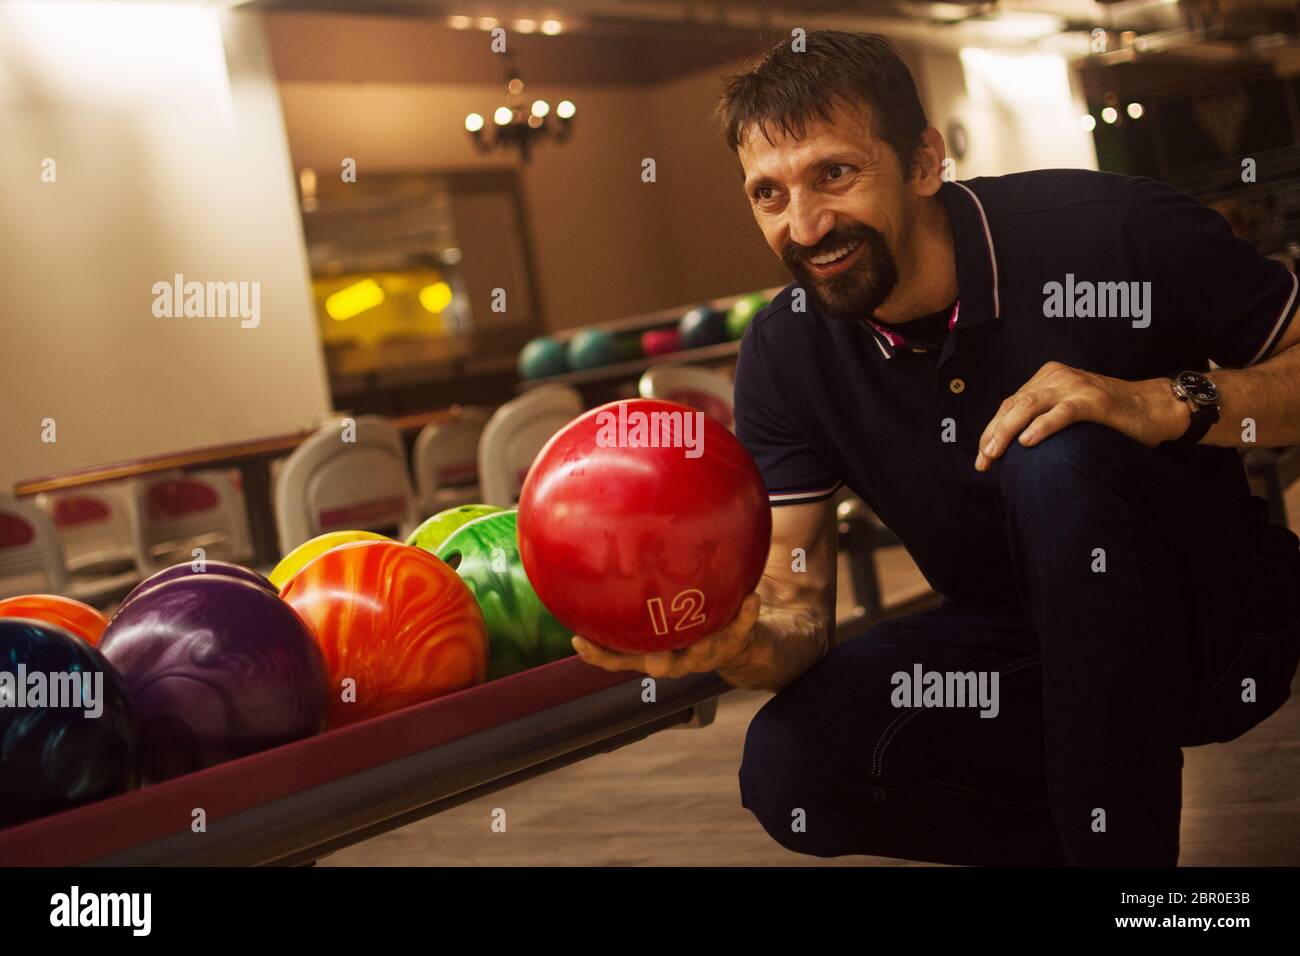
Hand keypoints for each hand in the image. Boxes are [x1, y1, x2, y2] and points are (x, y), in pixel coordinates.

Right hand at [571, 593, 761, 677]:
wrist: (742, 641)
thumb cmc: (688, 616)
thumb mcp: (661, 603)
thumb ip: (640, 586)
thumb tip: (610, 540)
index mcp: (652, 650)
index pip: (619, 657)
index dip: (599, 653)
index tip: (579, 640)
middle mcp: (676, 657)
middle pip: (659, 665)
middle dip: (652, 661)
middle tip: (650, 657)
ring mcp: (706, 653)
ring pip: (702, 653)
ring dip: (703, 641)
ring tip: (703, 624)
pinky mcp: (737, 642)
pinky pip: (742, 630)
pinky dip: (746, 617)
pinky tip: (751, 599)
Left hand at [974, 362, 1188, 470]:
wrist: (1154, 408)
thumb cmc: (1109, 416)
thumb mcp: (1068, 412)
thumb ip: (1042, 418)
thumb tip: (1010, 448)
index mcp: (1047, 378)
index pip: (1009, 404)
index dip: (991, 431)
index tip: (981, 459)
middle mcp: (1057, 377)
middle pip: (1013, 405)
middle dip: (993, 435)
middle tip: (983, 462)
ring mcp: (1075, 386)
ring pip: (1030, 405)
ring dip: (1008, 430)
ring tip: (995, 453)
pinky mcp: (1094, 400)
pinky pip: (1062, 413)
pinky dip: (1042, 426)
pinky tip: (1027, 442)